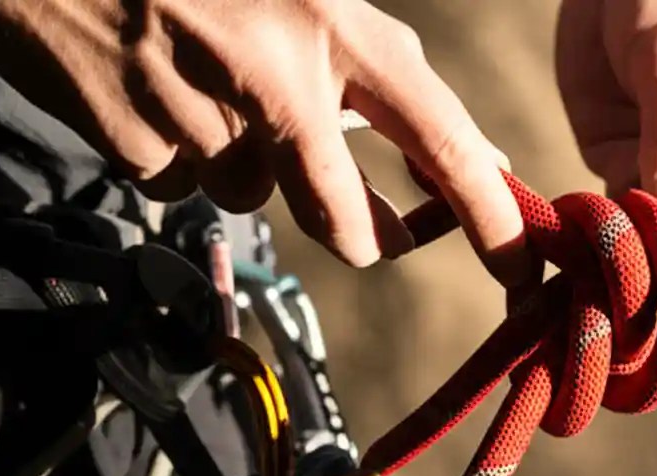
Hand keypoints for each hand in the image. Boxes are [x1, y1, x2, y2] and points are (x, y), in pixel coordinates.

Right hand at [0, 0, 530, 285]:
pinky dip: (175, 151)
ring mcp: (200, 114)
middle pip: (346, 221)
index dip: (489, 218)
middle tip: (366, 225)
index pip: (441, 140)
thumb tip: (461, 155)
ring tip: (204, 83)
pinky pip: (179, 182)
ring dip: (241, 162)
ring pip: (250, 194)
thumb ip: (373, 70)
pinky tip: (152, 87)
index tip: (522, 271)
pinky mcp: (134, 142)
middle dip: (362, 234)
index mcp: (335, 24)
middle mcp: (276, 74)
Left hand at [555, 0, 656, 251]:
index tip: (643, 276)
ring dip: (604, 247)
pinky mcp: (605, 151)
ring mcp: (644, 163)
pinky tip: (560, 239)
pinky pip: (594, 200)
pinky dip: (579, 221)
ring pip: (628, 227)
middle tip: (598, 277)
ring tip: (578, 267)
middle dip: (637, 261)